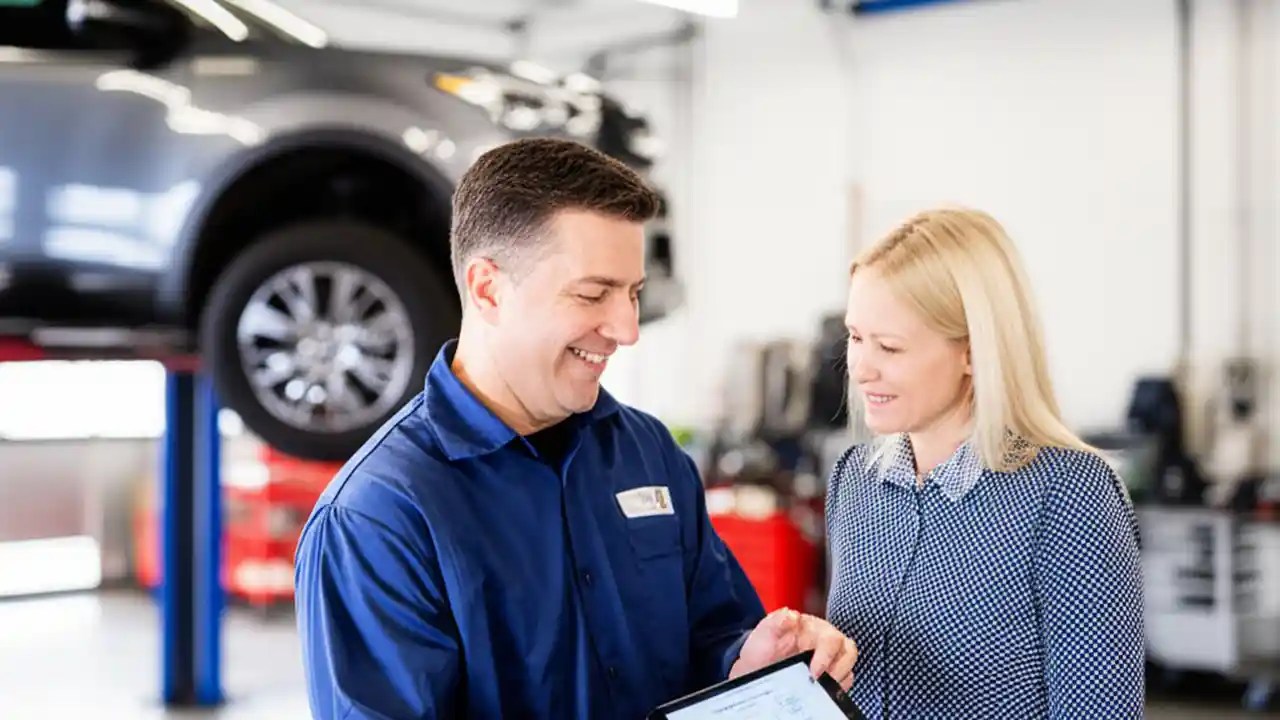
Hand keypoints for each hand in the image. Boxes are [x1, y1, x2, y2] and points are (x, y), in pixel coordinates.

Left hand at [730, 607, 857, 690]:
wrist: (755, 668)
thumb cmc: (763, 648)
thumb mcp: (764, 632)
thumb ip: (777, 621)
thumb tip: (792, 616)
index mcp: (814, 629)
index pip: (832, 638)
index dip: (826, 655)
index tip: (814, 671)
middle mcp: (826, 643)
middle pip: (848, 653)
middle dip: (837, 670)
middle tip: (818, 682)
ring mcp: (829, 661)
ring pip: (848, 669)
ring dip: (837, 680)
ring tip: (819, 690)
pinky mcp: (829, 678)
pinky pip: (841, 685)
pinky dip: (834, 690)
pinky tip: (820, 694)